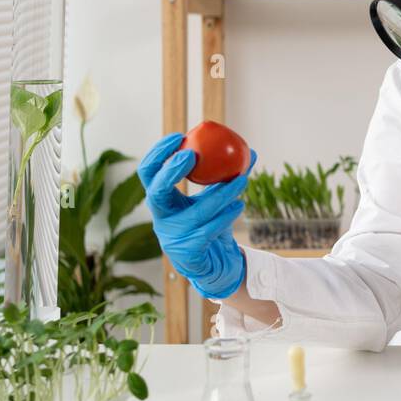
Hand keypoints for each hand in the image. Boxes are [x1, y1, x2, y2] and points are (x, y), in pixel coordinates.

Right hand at [137, 132, 256, 299]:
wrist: (216, 263)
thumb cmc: (212, 224)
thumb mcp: (217, 198)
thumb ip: (229, 177)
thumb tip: (251, 151)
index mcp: (163, 201)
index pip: (148, 173)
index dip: (158, 153)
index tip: (179, 136)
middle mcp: (161, 219)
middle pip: (156, 191)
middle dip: (171, 171)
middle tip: (193, 154)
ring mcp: (172, 238)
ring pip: (195, 212)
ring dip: (220, 193)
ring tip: (241, 179)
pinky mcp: (188, 254)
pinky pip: (208, 231)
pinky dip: (226, 216)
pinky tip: (239, 204)